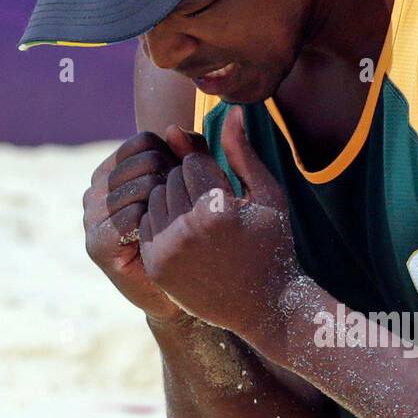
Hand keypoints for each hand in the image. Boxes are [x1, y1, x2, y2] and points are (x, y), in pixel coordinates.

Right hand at [83, 125, 202, 323]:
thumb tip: (177, 128)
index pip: (144, 141)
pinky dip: (154, 226)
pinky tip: (160, 241)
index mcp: (112, 171)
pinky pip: (132, 216)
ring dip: (168, 206)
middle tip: (182, 213)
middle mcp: (95, 190)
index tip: (184, 188)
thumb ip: (190, 153)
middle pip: (145, 161)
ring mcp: (90, 218)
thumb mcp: (193, 188)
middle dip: (173, 182)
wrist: (182, 292)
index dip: (174, 159)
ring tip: (172, 228)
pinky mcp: (96, 244)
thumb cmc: (191, 236)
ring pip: (141, 187)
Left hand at [138, 105, 302, 344]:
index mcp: (218, 208)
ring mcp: (168, 250)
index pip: (193, 162)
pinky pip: (145, 224)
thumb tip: (227, 110)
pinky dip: (161, 225)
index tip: (228, 197)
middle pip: (170, 178)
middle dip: (190, 188)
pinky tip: (187, 240)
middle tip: (214, 213)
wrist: (265, 307)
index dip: (213, 175)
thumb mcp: (267, 196)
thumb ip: (242, 152)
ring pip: (155, 199)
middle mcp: (188, 229)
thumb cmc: (272, 246)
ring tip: (200, 224)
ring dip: (173, 204)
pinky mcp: (156, 266)